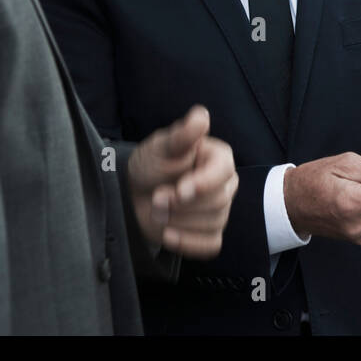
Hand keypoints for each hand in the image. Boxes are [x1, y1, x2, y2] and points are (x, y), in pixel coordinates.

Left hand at [127, 105, 237, 258]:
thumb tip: (200, 115)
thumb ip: (181, 135)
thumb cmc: (152, 164)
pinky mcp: (210, 232)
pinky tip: (167, 234)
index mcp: (219, 157)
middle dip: (182, 205)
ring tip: (156, 210)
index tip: (179, 190)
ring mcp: (220, 209)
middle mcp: (226, 183)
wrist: (135, 192)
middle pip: (219, 201)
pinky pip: (210, 245)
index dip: (203, 183)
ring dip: (178, 221)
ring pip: (213, 223)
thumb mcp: (160, 147)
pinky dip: (187, 243)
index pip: (223, 172)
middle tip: (156, 198)